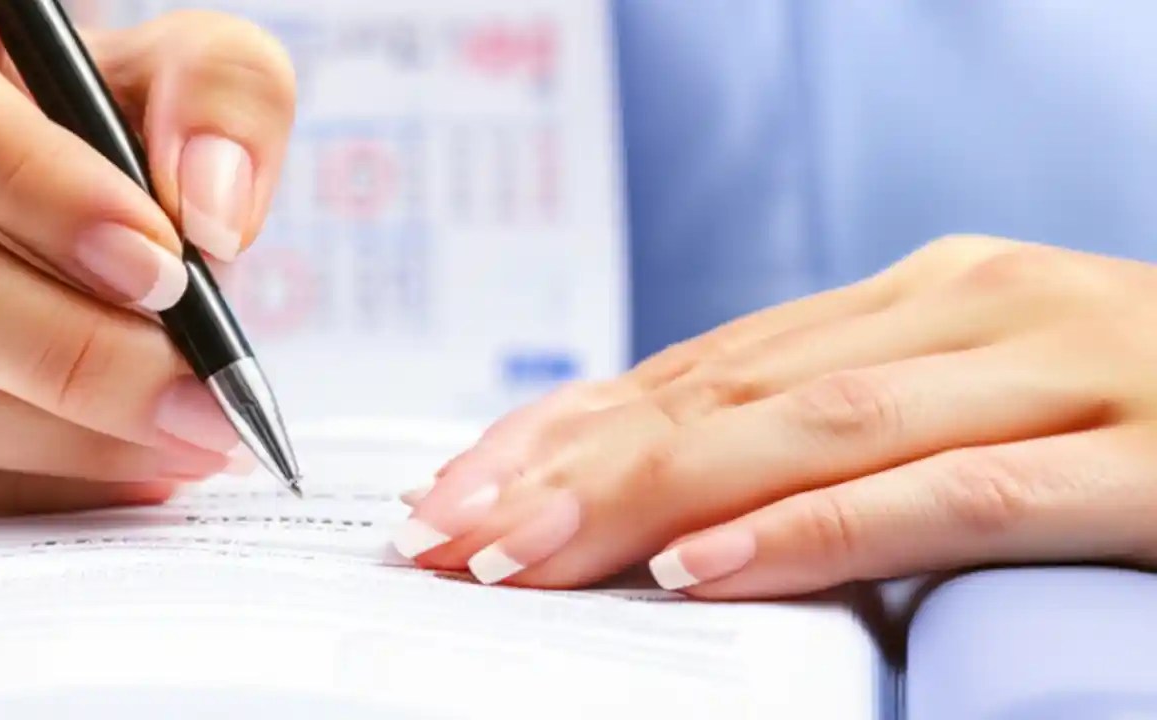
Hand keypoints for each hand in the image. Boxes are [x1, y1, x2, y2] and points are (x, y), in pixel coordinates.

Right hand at [0, 1, 294, 510]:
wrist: (43, 193)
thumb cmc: (103, 129)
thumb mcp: (177, 74)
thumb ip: (222, 97)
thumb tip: (214, 213)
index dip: (38, 188)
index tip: (165, 273)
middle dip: (76, 352)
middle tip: (204, 400)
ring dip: (64, 438)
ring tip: (192, 440)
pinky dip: (34, 482)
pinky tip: (132, 468)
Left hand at [396, 235, 1156, 596]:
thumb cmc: (1145, 413)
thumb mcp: (972, 396)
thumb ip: (846, 427)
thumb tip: (693, 493)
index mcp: (915, 297)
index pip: (696, 365)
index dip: (567, 428)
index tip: (461, 486)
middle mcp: (963, 307)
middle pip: (718, 392)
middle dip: (565, 466)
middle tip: (445, 530)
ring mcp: (1052, 364)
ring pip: (802, 430)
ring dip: (644, 496)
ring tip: (521, 552)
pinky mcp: (1138, 453)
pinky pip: (949, 493)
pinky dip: (816, 531)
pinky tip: (708, 570)